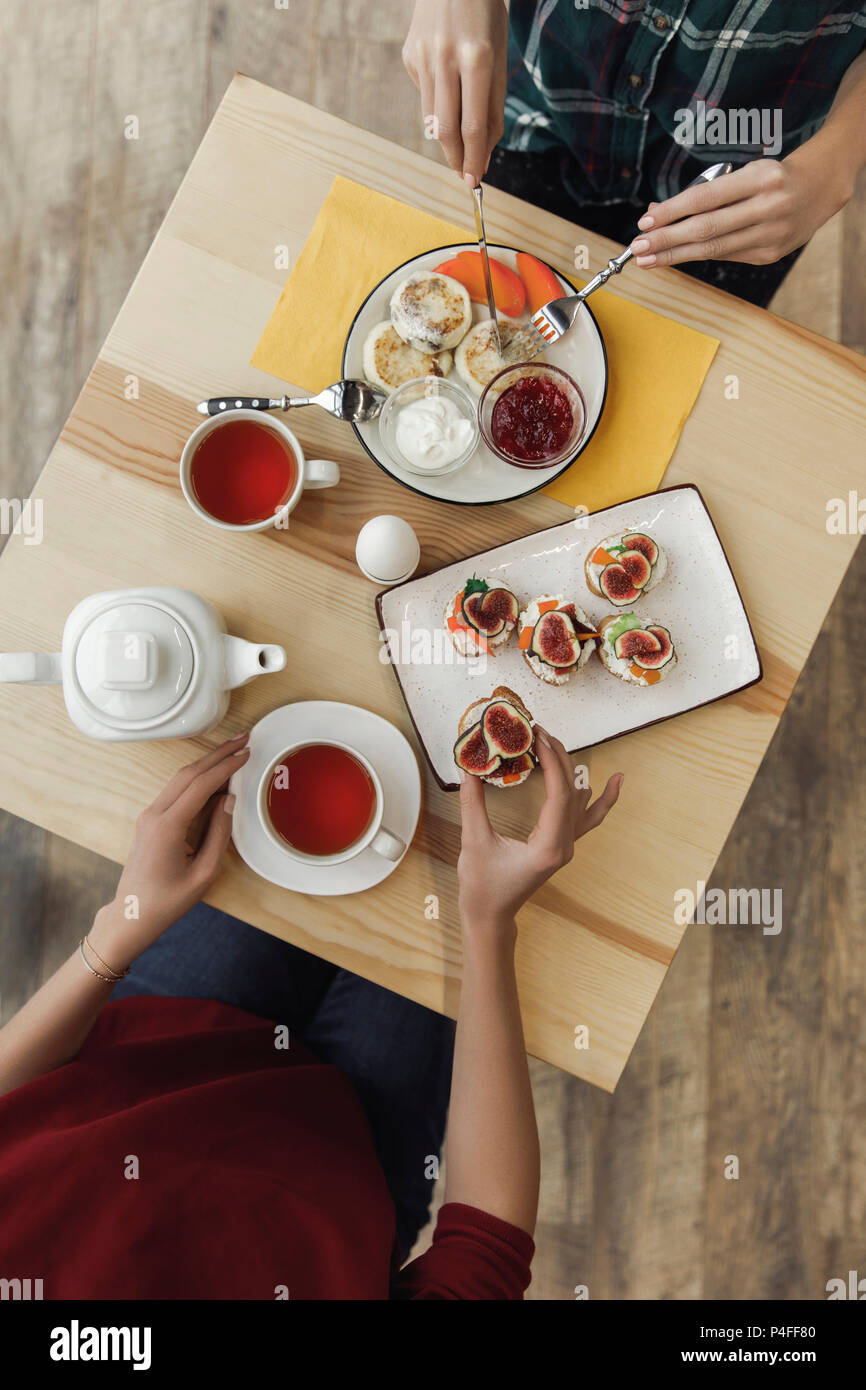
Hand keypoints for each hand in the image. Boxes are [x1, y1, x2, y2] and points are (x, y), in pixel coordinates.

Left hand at [90, 733, 249, 960]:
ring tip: (232, 750)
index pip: (201, 785)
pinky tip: (213, 774)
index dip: (226, 767)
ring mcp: (149, 815)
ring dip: (206, 762)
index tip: (246, 754)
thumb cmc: (169, 900)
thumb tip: (229, 800)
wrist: (133, 914)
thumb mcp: (204, 872)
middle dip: (218, 754)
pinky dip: (196, 777)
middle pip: (189, 773)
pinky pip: (175, 790)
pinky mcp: (150, 820)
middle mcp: (154, 814)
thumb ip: (219, 833)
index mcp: (168, 826)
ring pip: (180, 778)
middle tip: (243, 739)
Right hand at [403, 0, 507, 184]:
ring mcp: (422, 57)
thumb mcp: (499, 55)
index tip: (475, 181)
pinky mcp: (409, 56)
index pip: (473, 126)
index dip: (475, 158)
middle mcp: (445, 59)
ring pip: (432, 117)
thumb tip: (485, 151)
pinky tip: (447, 87)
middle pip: (446, 130)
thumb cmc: (484, 16)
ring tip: (459, 147)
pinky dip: (439, 103)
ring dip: (446, 139)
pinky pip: (425, 94)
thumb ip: (493, 105)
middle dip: (456, 159)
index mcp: (476, 58)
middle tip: (465, 174)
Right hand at [458, 728, 622, 936]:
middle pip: (573, 792)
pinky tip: (614, 781)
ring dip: (571, 771)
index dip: (551, 762)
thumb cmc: (482, 887)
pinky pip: (588, 819)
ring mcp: (566, 847)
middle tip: (540, 732)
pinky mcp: (561, 847)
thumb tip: (468, 767)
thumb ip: (472, 803)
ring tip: (556, 745)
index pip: (559, 794)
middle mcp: (564, 846)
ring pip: (583, 802)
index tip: (538, 737)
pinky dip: (602, 799)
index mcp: (548, 847)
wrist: (490, 916)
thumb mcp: (474, 842)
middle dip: (558, 758)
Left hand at [630, 140, 851, 269]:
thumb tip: (656, 213)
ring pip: (713, 249)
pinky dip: (698, 255)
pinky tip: (676, 256)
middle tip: (638, 249)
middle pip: (707, 229)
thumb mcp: (741, 173)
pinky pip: (726, 256)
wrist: (819, 189)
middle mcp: (769, 207)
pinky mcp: (770, 254)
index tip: (645, 223)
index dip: (673, 213)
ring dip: (675, 255)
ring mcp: (771, 234)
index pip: (706, 198)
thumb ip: (702, 192)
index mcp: (761, 178)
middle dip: (667, 240)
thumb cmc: (771, 177)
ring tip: (648, 259)